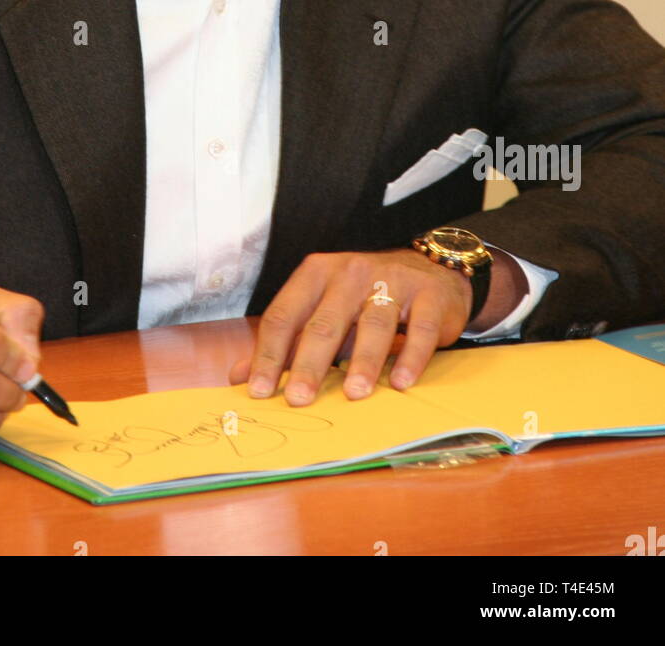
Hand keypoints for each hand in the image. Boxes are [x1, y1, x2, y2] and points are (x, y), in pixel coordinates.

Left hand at [228, 249, 476, 404]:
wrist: (430, 271)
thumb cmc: (365, 298)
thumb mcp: (322, 311)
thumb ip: (285, 343)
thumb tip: (240, 377)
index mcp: (315, 275)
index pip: (284, 316)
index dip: (269, 355)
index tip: (260, 392)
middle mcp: (349, 272)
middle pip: (323, 322)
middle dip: (309, 364)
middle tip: (299, 399)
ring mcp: (390, 280)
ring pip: (372, 324)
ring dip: (363, 362)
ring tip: (354, 394)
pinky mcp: (427, 296)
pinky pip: (418, 328)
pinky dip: (410, 357)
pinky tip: (401, 383)